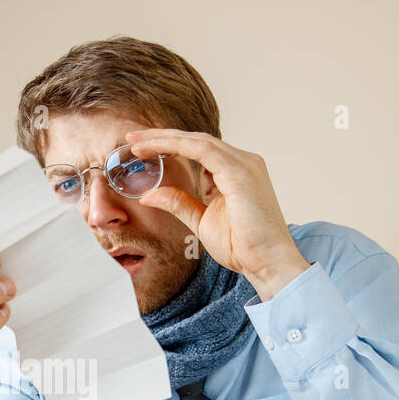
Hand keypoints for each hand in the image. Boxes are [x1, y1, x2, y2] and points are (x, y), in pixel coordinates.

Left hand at [125, 129, 309, 299]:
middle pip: (196, 140)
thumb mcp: (201, 221)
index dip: (168, 145)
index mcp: (236, 171)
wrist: (267, 262)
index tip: (140, 148)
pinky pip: (203, 150)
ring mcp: (244, 164)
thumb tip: (149, 195)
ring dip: (165, 139)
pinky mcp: (241, 172)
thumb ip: (179, 203)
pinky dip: (177, 147)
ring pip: (198, 141)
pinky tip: (156, 150)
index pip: (198, 149)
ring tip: (137, 143)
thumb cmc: (242, 246)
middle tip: (132, 138)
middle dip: (161, 137)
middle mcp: (243, 162)